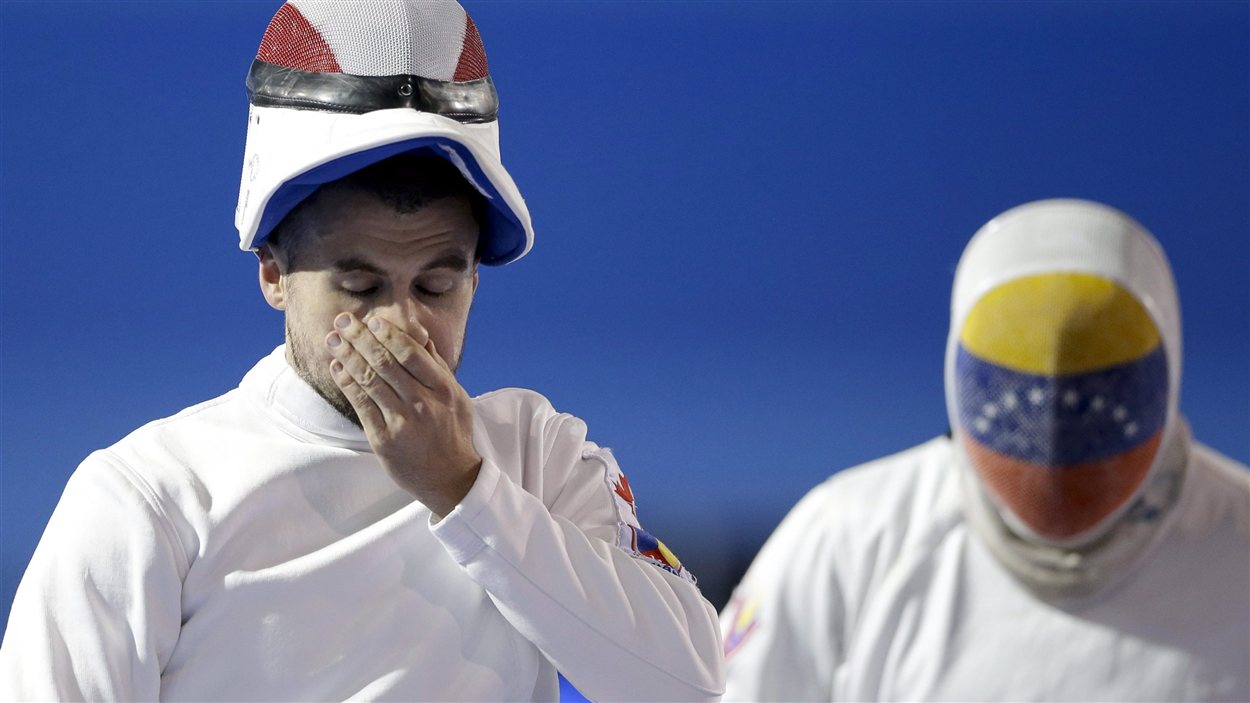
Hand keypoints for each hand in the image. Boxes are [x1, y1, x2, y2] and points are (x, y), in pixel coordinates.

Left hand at [325, 312, 480, 517]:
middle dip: (361, 338)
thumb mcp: (456, 397)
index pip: (412, 354)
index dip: (389, 334)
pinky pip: (361, 405)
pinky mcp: (384, 439)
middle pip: (386, 363)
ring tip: (333, 339)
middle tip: (343, 320)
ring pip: (370, 381)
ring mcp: (402, 423)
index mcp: (444, 390)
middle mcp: (423, 404)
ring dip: (348, 356)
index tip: (372, 320)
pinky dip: (347, 383)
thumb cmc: (452, 432)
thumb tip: (420, 335)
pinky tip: (337, 368)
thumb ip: (437, 366)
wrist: (450, 478)